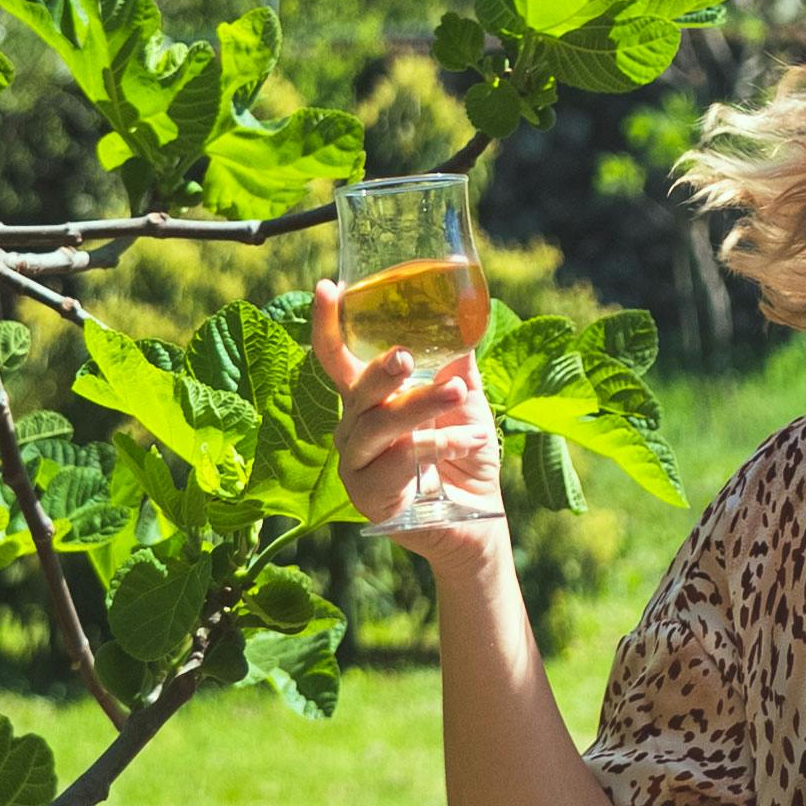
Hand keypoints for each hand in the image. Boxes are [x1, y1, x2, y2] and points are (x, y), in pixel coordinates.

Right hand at [309, 277, 505, 554]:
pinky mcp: (368, 496)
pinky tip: (468, 441)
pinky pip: (396, 464)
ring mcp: (356, 463)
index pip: (339, 358)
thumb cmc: (464, 453)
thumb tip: (461, 317)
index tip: (327, 288)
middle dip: (380, 371)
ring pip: (377, 426)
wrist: (478, 517)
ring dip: (419, 407)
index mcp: (370, 399)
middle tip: (406, 356)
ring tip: (457, 394)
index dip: (327, 325)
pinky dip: (436, 446)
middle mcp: (354, 427)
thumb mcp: (466, 400)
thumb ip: (458, 363)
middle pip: (356, 391)